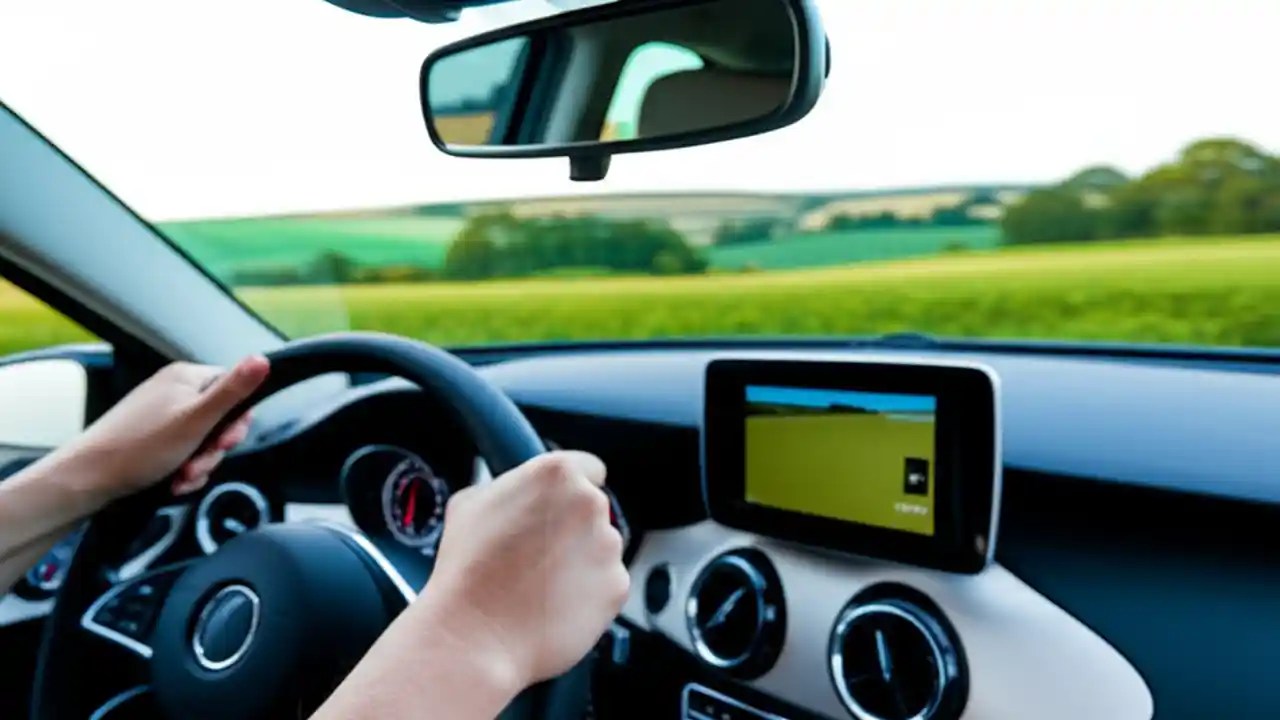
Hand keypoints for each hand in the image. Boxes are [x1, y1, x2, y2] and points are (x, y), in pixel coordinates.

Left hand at [68, 356, 269, 502]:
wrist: (88, 479)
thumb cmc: (138, 448)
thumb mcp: (196, 420)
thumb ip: (234, 391)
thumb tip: (264, 359)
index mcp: (186, 378)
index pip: (234, 389)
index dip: (237, 420)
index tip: (226, 442)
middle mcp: (174, 391)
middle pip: (220, 419)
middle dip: (214, 450)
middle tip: (198, 463)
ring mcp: (162, 415)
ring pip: (203, 441)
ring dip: (199, 465)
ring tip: (181, 477)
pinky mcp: (153, 437)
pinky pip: (184, 452)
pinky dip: (183, 470)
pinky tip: (173, 481)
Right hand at [420, 451, 628, 688]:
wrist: (474, 636)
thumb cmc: (466, 570)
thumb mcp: (469, 504)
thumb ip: (505, 487)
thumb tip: (514, 492)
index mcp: (557, 474)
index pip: (587, 468)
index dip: (568, 490)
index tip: (555, 507)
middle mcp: (590, 503)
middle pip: (593, 508)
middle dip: (571, 527)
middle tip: (537, 552)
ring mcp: (608, 546)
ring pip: (601, 546)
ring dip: (580, 560)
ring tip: (540, 585)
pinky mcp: (617, 586)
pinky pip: (606, 583)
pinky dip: (587, 593)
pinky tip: (553, 605)